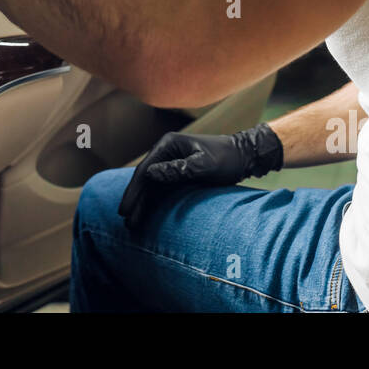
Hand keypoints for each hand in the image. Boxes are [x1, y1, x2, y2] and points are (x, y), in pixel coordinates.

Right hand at [116, 122, 283, 231]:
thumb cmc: (226, 158)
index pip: (145, 170)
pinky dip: (152, 202)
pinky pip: (160, 189)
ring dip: (141, 203)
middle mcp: (165, 152)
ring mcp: (170, 162)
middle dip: (134, 200)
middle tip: (124, 220)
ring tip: (131, 224)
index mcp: (168, 144)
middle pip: (144, 179)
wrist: (244, 156)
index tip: (125, 209)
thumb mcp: (204, 165)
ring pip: (151, 186)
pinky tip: (145, 215)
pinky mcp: (177, 173)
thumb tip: (150, 175)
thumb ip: (178, 169)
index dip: (134, 191)